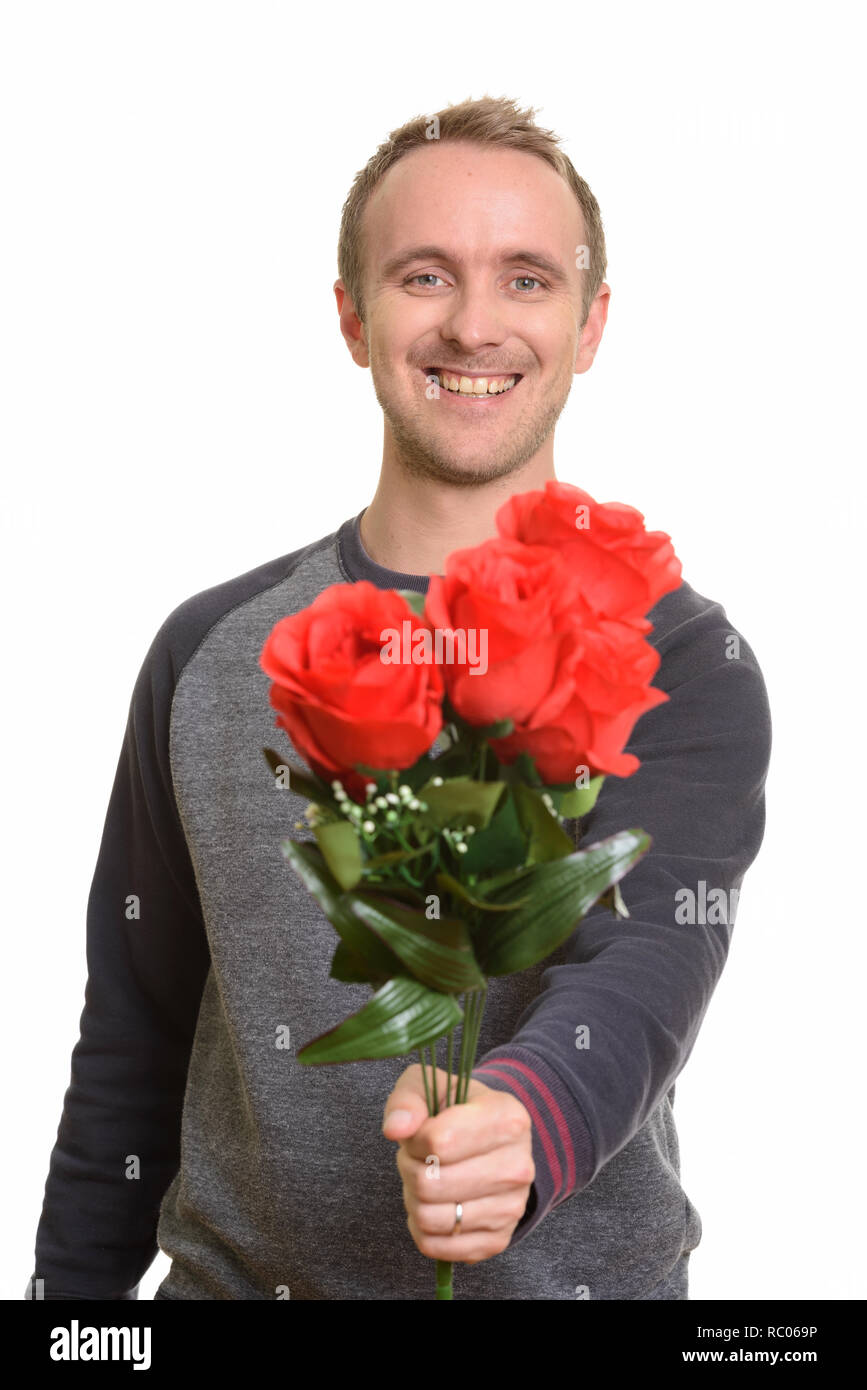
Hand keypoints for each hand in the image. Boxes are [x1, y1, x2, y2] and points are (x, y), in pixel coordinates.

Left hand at [382, 1064, 534, 1264]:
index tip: (418, 1134)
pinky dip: (422, 1229)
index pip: (440, 1142)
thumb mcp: (429, 1086)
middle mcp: (518, 1166)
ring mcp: (512, 1207)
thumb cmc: (455, 1110)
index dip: (414, 1140)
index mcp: (508, 1119)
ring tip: (425, 1179)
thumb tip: (396, 1128)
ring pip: (430, 1218)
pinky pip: (437, 1248)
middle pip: (430, 1184)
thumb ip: (407, 1100)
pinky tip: (432, 1205)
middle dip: (409, 1169)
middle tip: (417, 1159)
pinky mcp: (498, 1240)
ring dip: (413, 1199)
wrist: (492, 1142)